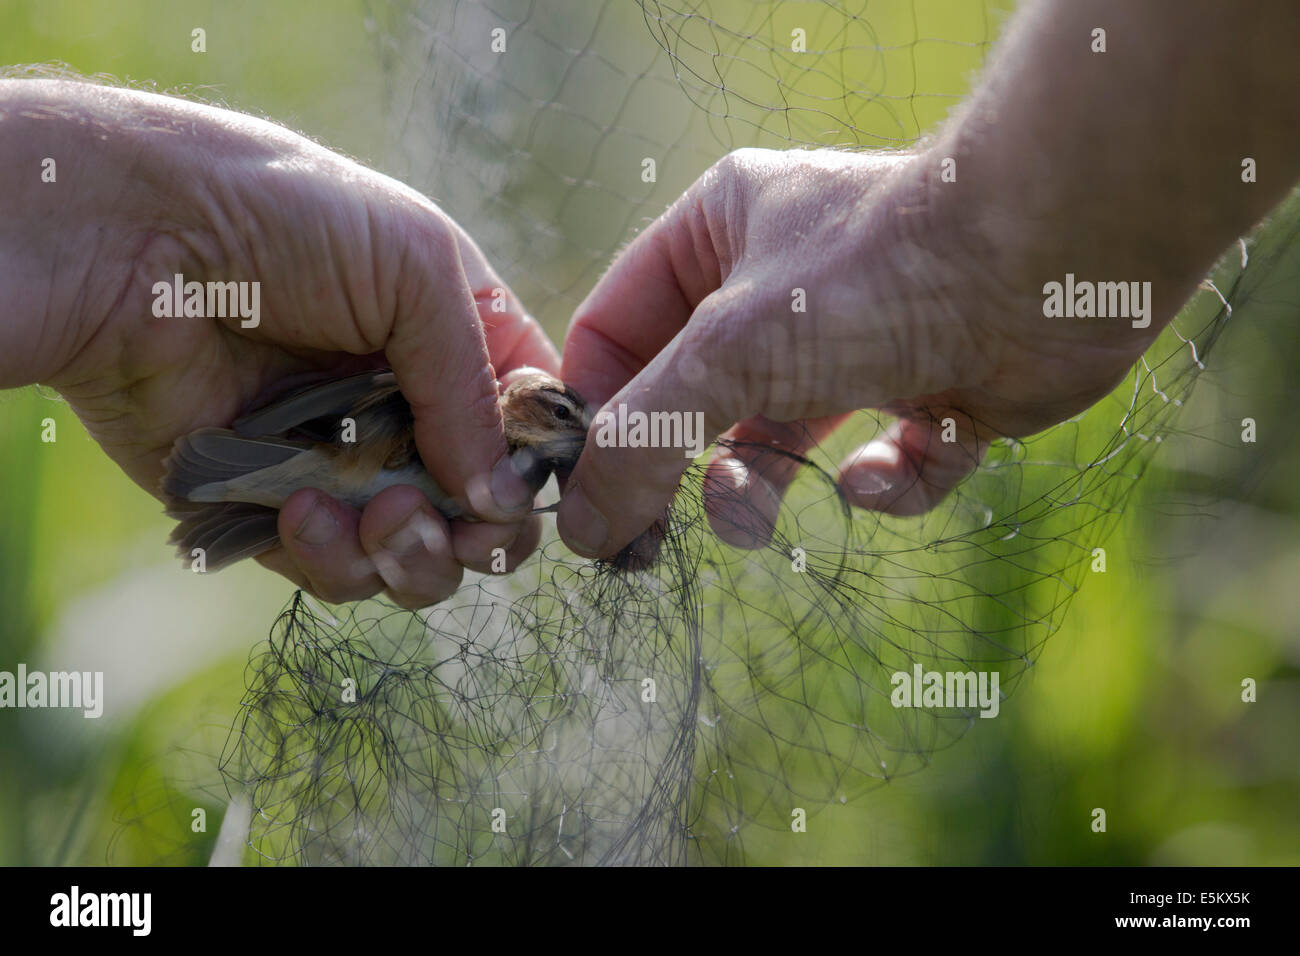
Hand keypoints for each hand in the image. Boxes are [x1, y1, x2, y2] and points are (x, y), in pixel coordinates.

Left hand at [1, 79, 557, 605]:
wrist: (131, 242)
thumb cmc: (285, 220)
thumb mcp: (414, 262)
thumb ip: (473, 384)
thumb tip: (500, 500)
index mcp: (457, 339)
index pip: (526, 426)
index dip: (532, 469)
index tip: (517, 489)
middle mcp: (409, 408)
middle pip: (482, 510)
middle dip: (474, 531)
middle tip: (445, 522)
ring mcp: (345, 462)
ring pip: (415, 557)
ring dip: (408, 555)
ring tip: (373, 516)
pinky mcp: (277, 505)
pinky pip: (335, 569)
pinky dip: (333, 558)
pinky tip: (300, 510)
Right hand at [555, 146, 1182, 558]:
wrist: (1054, 264)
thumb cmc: (874, 276)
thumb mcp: (726, 353)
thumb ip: (642, 440)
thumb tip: (580, 526)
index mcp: (719, 233)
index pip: (618, 328)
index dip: (596, 411)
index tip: (583, 494)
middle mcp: (784, 283)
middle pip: (697, 396)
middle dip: (684, 468)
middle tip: (659, 537)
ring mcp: (863, 336)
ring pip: (783, 439)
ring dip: (764, 490)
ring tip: (761, 522)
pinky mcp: (936, 389)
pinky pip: (885, 460)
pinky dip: (880, 485)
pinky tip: (883, 477)